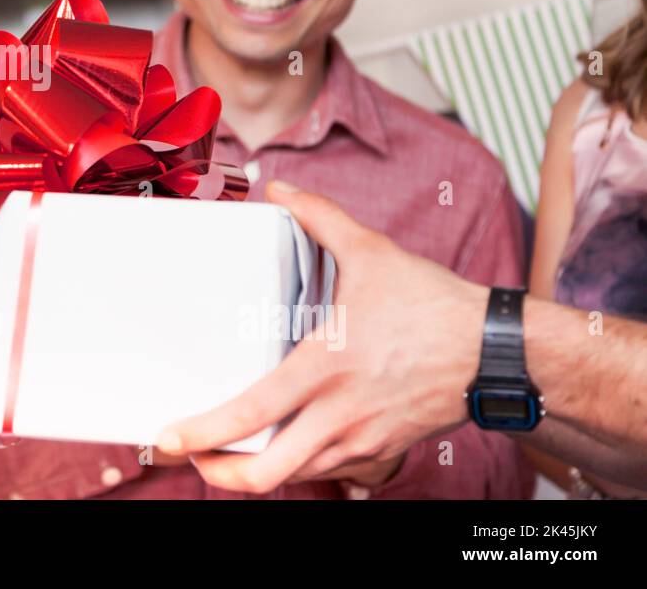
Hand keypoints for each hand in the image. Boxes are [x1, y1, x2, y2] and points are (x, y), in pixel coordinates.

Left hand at [157, 181, 487, 492]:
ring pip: (295, 478)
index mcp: (326, 367)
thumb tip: (279, 188)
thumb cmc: (434, 305)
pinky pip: (329, 475)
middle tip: (189, 454)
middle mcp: (340, 414)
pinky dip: (298, 468)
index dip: (203, 433)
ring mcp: (363, 441)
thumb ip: (319, 217)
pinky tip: (281, 446)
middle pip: (267, 474)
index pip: (252, 413)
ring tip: (225, 450)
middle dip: (219, 474)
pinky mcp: (382, 452)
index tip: (167, 437)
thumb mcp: (372, 251)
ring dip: (255, 472)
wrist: (498, 352)